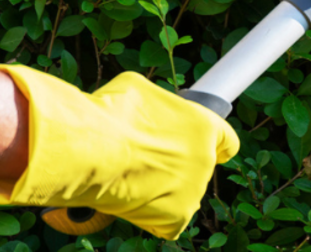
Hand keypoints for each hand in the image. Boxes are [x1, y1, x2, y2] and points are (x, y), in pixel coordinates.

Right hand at [0, 67, 238, 239]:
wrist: (85, 150)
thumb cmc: (101, 114)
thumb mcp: (130, 93)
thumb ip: (146, 103)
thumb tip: (137, 96)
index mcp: (204, 127)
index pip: (225, 139)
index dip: (209, 137)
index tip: (204, 136)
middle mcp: (207, 161)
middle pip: (195, 165)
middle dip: (169, 161)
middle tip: (135, 153)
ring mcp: (191, 191)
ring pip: (174, 192)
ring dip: (152, 184)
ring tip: (122, 170)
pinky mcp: (170, 217)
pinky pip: (159, 215)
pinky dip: (140, 207)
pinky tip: (119, 193)